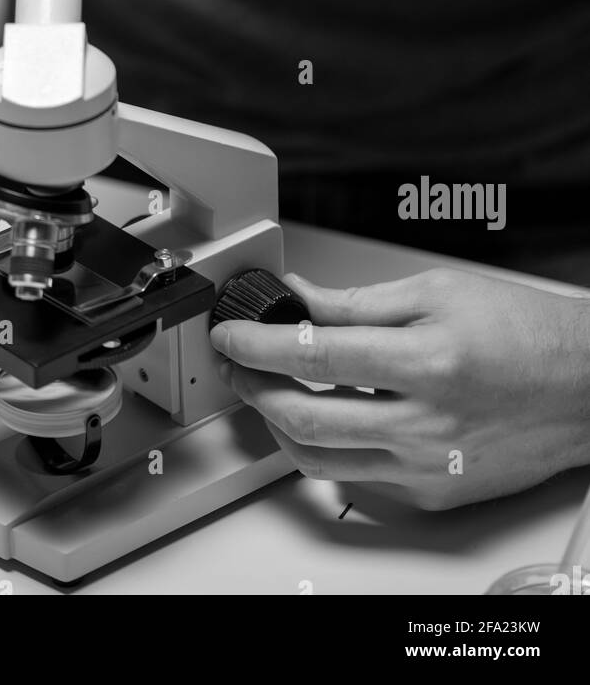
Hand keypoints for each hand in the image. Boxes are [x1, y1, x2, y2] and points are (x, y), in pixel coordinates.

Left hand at [210, 267, 589, 508]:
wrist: (582, 387)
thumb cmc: (521, 333)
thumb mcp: (435, 291)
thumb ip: (355, 301)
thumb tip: (296, 299)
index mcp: (424, 361)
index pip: (312, 355)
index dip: (256, 343)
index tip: (230, 333)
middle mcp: (423, 424)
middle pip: (303, 417)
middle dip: (251, 386)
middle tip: (235, 361)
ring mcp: (425, 467)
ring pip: (318, 460)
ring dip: (275, 423)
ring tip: (264, 389)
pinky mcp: (431, 494)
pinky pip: (356, 478)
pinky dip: (323, 448)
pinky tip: (317, 417)